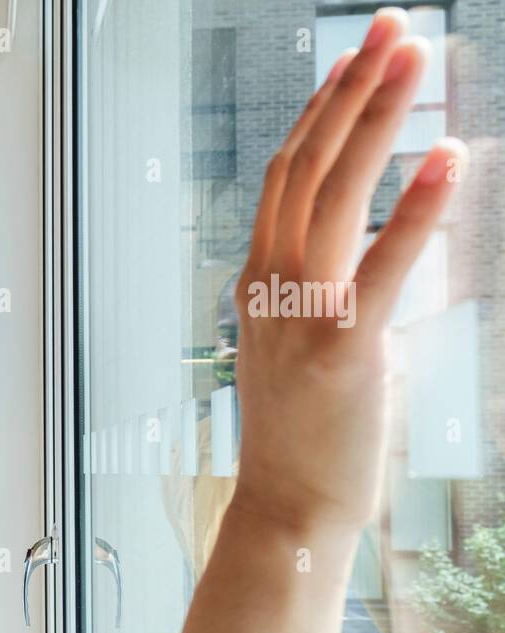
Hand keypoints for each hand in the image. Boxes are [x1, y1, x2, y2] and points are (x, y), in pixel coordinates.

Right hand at [231, 7, 466, 533]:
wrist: (286, 509)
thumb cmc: (303, 436)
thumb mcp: (301, 350)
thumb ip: (319, 295)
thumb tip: (363, 258)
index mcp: (258, 284)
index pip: (286, 177)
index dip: (321, 112)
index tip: (353, 60)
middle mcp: (268, 288)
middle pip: (306, 166)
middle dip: (352, 88)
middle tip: (391, 25)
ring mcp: (299, 317)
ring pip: (333, 196)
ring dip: (378, 117)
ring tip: (414, 55)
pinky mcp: (343, 351)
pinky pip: (381, 266)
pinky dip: (418, 207)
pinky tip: (451, 154)